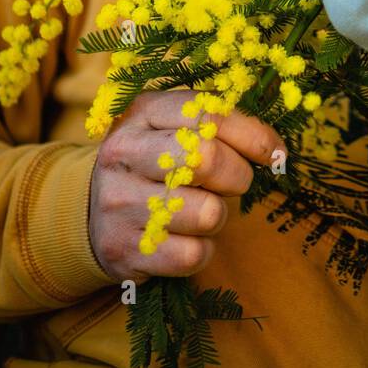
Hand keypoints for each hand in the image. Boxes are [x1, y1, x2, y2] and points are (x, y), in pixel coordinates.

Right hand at [88, 89, 285, 283]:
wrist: (92, 213)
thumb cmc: (155, 164)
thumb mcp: (176, 128)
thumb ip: (221, 125)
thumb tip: (275, 150)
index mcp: (143, 112)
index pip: (210, 113)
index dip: (253, 135)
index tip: (273, 153)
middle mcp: (124, 152)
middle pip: (207, 158)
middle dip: (237, 176)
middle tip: (233, 183)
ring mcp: (118, 202)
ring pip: (206, 212)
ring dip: (217, 217)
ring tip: (199, 210)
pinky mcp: (121, 249)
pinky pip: (192, 255)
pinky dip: (200, 250)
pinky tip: (183, 238)